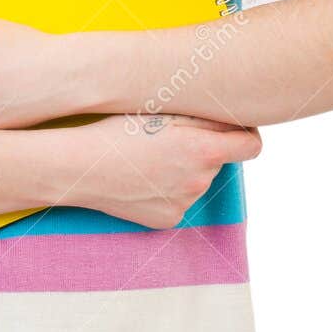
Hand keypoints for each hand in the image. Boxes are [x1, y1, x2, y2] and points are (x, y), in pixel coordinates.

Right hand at [62, 112, 262, 228]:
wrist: (81, 167)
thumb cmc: (118, 131)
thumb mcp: (164, 111)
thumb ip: (209, 116)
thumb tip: (239, 120)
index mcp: (204, 151)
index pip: (251, 146)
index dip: (245, 134)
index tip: (233, 128)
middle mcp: (200, 182)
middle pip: (217, 161)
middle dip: (201, 149)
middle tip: (166, 137)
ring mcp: (184, 204)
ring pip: (196, 180)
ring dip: (182, 169)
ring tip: (147, 157)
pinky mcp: (167, 220)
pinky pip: (178, 200)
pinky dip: (166, 189)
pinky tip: (141, 179)